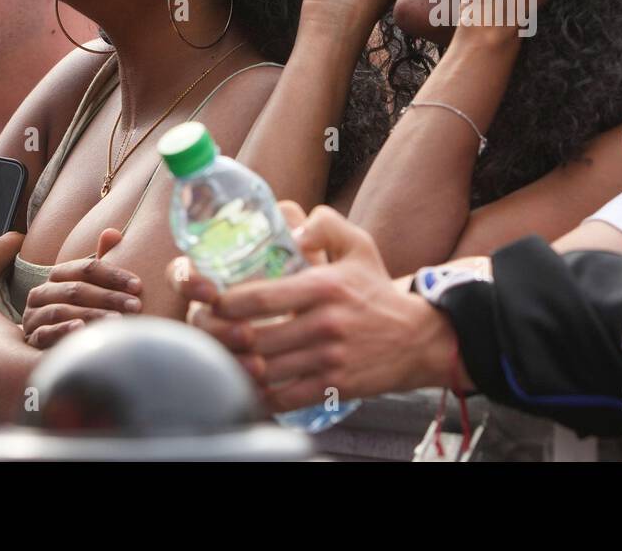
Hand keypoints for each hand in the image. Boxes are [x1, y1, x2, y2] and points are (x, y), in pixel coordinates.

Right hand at [22, 229, 141, 348]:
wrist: (49, 342)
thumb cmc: (79, 308)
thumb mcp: (90, 286)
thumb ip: (100, 263)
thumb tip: (111, 232)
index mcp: (58, 275)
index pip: (86, 268)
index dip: (114, 275)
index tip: (138, 286)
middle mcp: (41, 292)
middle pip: (76, 289)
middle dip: (109, 297)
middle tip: (136, 306)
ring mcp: (33, 315)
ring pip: (62, 310)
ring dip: (92, 314)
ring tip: (117, 320)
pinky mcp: (30, 338)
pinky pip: (44, 333)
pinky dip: (62, 330)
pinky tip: (81, 329)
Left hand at [170, 203, 457, 411]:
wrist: (416, 338)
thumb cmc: (375, 289)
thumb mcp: (358, 244)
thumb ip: (324, 224)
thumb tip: (291, 227)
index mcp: (325, 286)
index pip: (259, 297)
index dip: (224, 304)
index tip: (210, 303)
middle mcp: (325, 324)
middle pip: (253, 338)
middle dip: (219, 338)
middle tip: (204, 332)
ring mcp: (329, 359)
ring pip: (263, 371)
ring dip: (234, 367)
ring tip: (218, 357)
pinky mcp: (332, 386)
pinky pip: (282, 398)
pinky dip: (258, 395)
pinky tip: (246, 385)